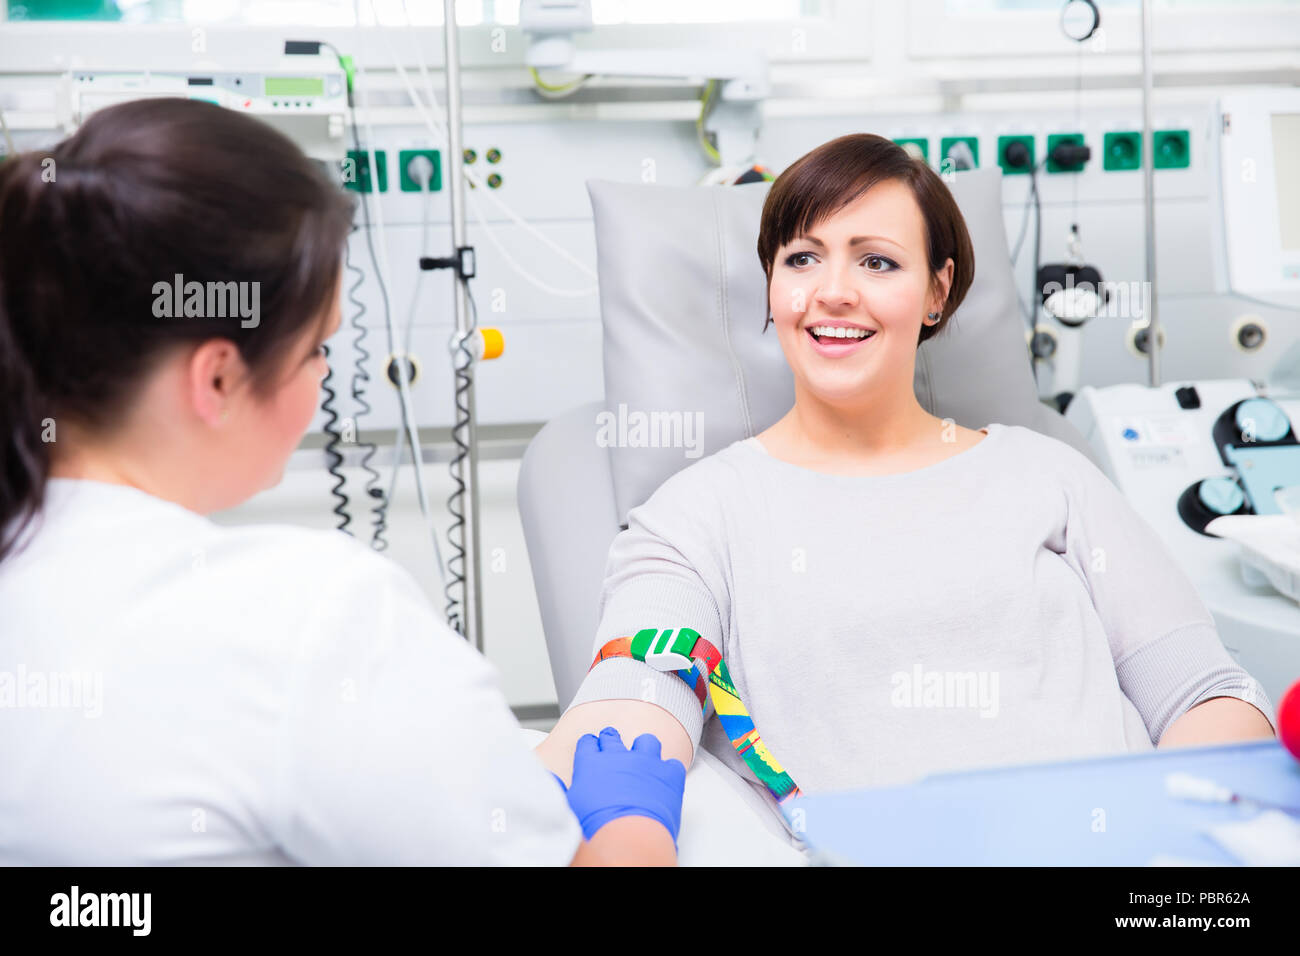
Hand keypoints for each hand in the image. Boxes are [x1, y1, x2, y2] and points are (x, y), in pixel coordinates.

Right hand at [556, 726, 685, 844]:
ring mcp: (646, 762)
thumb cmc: (596, 829)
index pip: (588, 743)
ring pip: (646, 742)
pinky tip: (664, 779)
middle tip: (611, 742)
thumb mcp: (569, 808)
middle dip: (611, 739)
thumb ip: (559, 790)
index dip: (589, 744)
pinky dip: (668, 771)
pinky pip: (671, 764)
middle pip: (613, 738)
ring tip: (642, 758)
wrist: (629, 839)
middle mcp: (619, 757)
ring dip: (644, 749)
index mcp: (591, 763)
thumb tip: (551, 781)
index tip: (591, 745)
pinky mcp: (669, 774)